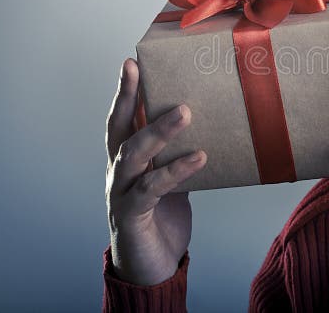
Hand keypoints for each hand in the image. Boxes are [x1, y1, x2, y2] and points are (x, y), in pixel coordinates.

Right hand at [105, 58, 207, 284]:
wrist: (152, 267)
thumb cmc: (163, 217)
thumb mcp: (173, 178)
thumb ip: (179, 153)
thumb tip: (210, 125)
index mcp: (126, 161)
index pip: (120, 120)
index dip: (124, 92)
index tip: (131, 61)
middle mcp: (118, 173)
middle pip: (119, 130)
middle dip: (129, 98)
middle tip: (145, 72)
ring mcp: (120, 194)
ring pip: (133, 155)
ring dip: (158, 131)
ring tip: (185, 112)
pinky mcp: (132, 216)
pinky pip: (151, 189)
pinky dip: (175, 171)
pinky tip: (199, 158)